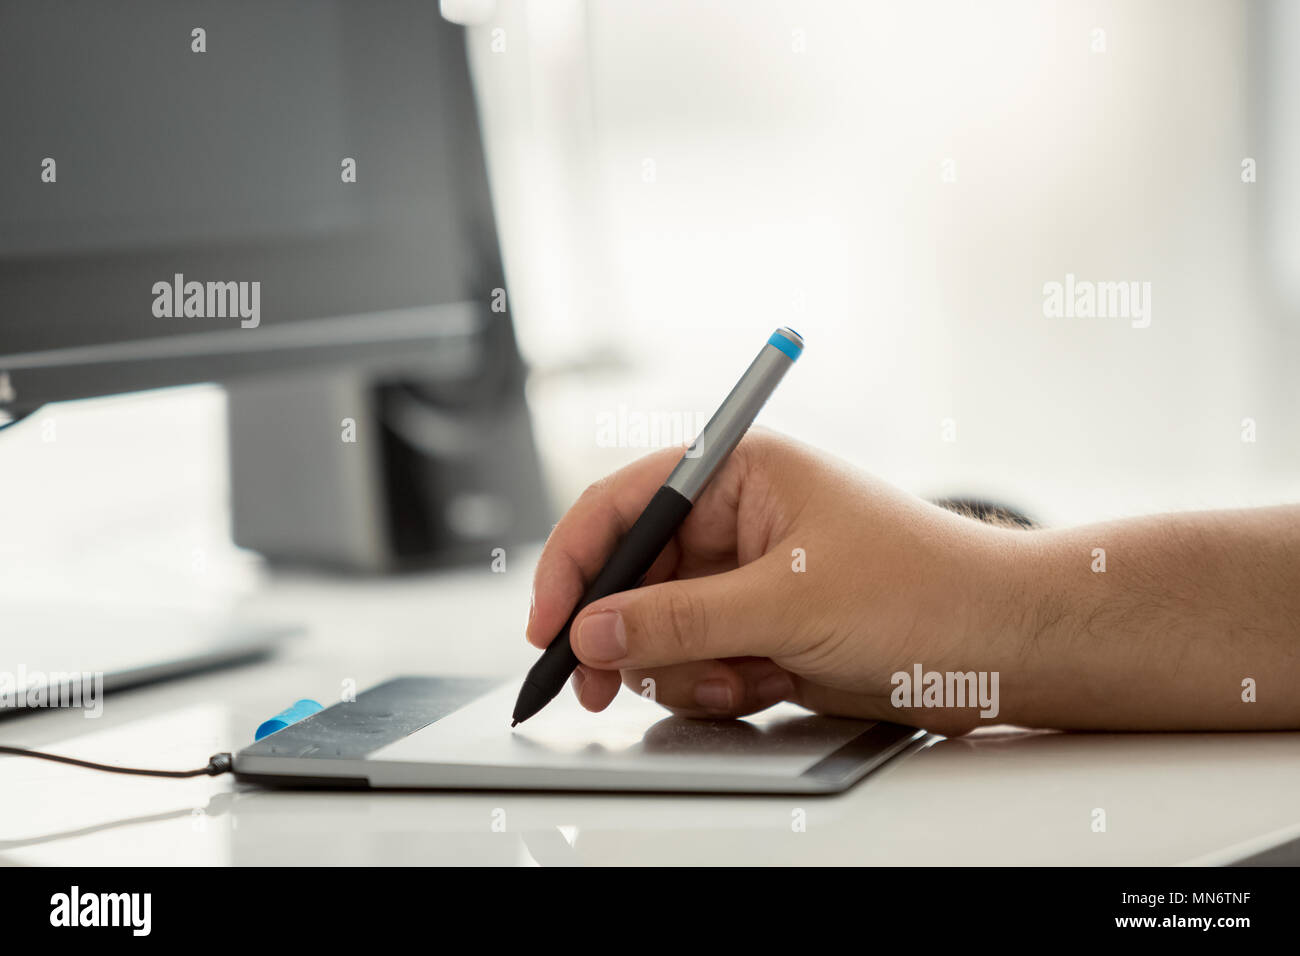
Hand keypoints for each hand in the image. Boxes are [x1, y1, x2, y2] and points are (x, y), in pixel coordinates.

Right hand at [526, 429, 1022, 734]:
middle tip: (599, 686)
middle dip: (622, 634)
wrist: (1000, 644)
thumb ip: (679, 619)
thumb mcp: (788, 603)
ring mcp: (745, 579)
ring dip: (680, 667)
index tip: (549, 625)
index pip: (624, 504)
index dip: (575, 563)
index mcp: (738, 472)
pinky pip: (696, 661)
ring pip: (658, 628)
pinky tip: (763, 685)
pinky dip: (714, 684)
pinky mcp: (760, 629)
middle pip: (631, 576)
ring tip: (739, 679)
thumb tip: (592, 632)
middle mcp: (734, 520)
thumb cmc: (921, 588)